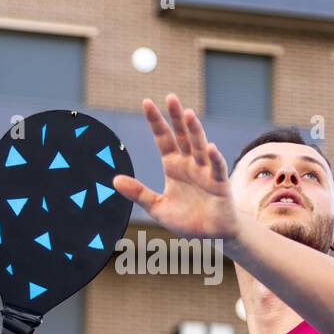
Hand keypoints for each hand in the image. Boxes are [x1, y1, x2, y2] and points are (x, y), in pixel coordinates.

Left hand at [113, 95, 238, 240]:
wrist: (212, 236)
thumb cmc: (187, 219)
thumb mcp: (157, 207)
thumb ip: (138, 193)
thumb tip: (114, 180)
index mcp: (173, 166)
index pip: (163, 138)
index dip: (156, 121)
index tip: (147, 102)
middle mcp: (190, 164)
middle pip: (182, 135)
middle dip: (176, 117)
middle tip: (170, 97)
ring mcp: (205, 171)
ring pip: (199, 146)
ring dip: (195, 130)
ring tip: (188, 114)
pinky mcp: (219, 184)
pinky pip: (216, 168)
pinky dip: (214, 158)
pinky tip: (209, 147)